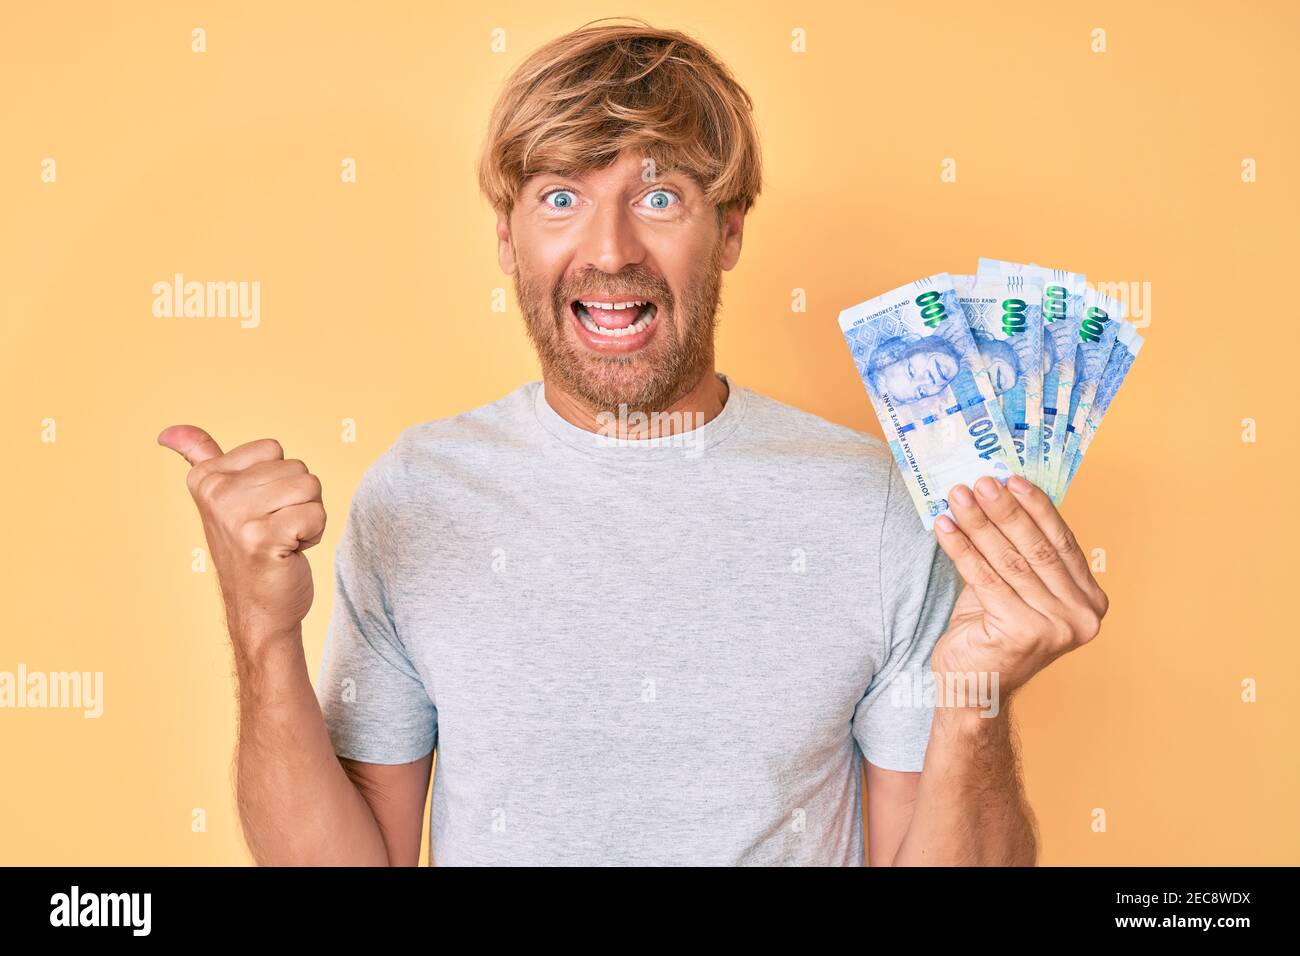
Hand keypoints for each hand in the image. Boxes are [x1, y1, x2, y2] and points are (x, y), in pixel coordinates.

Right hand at [158, 425, 325, 642]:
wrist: (258, 611)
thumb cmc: (249, 552)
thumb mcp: (220, 500)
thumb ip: (200, 458)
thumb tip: (168, 432)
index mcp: (206, 478)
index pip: (273, 449)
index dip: (278, 479)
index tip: (259, 510)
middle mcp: (216, 493)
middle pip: (297, 467)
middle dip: (296, 500)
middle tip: (274, 530)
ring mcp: (237, 517)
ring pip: (310, 487)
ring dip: (307, 517)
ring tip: (282, 540)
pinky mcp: (263, 538)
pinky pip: (316, 514)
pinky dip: (314, 535)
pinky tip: (290, 553)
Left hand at [930, 474, 1108, 702]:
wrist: (975, 689)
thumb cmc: (993, 632)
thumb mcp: (1016, 588)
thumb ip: (1021, 551)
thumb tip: (1002, 495)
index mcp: (1090, 600)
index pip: (1062, 542)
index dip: (1036, 507)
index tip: (1011, 479)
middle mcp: (1082, 616)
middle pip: (1036, 548)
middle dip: (1003, 511)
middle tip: (979, 483)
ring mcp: (1056, 628)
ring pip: (1009, 561)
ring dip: (978, 524)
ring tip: (957, 498)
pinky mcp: (1022, 633)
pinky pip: (985, 579)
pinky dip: (961, 549)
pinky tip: (944, 528)